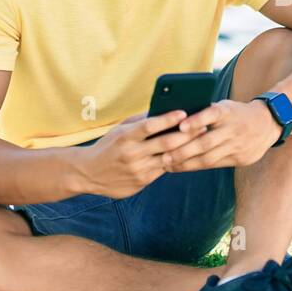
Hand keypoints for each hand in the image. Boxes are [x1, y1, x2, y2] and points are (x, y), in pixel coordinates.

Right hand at [69, 110, 208, 198]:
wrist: (88, 173)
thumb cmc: (108, 146)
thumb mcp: (120, 129)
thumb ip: (140, 121)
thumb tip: (163, 108)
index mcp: (125, 136)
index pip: (149, 125)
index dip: (168, 119)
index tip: (184, 112)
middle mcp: (132, 153)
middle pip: (165, 143)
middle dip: (187, 135)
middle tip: (203, 127)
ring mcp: (137, 169)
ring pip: (168, 159)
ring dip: (186, 149)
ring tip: (201, 140)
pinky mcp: (141, 182)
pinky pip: (163, 170)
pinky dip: (175, 161)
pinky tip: (188, 154)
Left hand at [161, 99, 281, 172]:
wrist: (268, 123)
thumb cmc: (236, 113)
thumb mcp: (225, 106)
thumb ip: (206, 113)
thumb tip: (176, 121)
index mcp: (228, 111)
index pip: (212, 114)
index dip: (197, 120)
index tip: (181, 126)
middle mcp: (233, 128)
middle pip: (206, 142)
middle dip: (183, 150)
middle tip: (163, 155)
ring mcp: (238, 145)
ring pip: (209, 157)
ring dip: (186, 162)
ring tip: (168, 164)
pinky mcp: (240, 158)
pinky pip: (215, 164)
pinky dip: (196, 166)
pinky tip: (182, 167)